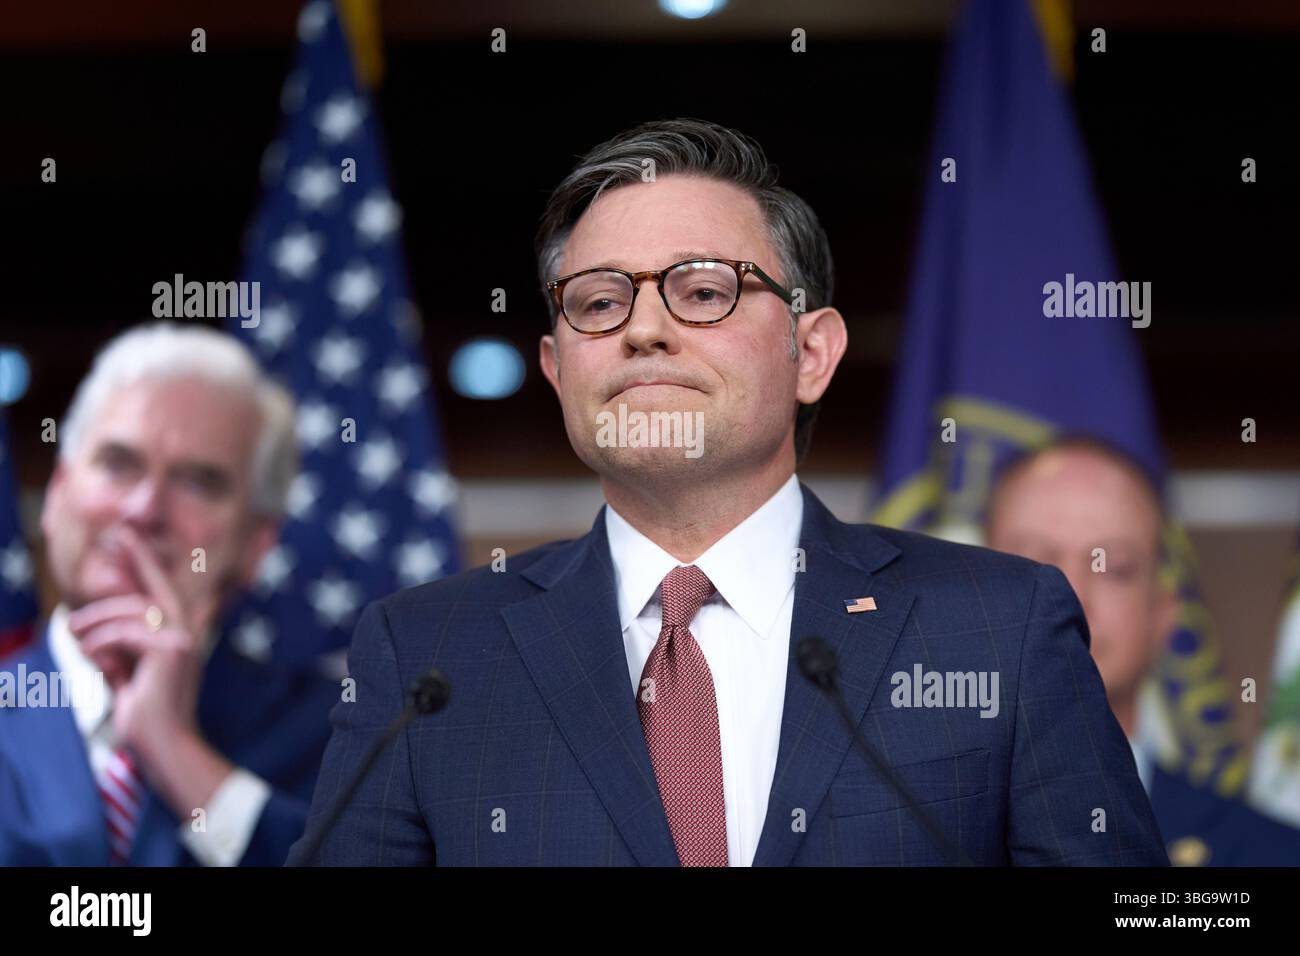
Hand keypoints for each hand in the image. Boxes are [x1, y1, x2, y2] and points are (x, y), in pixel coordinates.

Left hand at [69, 526, 220, 779]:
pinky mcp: (171, 652)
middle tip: (105, 554)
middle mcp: (187, 634)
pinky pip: (124, 633)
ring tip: (72, 634)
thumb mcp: (126, 678)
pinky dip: (100, 643)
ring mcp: (182, 641)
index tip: (128, 536)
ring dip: (96, 620)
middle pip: (152, 591)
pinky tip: (89, 655)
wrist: (165, 748)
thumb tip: (97, 637)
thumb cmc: (146, 719)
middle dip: (132, 565)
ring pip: (132, 611)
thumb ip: (118, 655)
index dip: (145, 562)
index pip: (161, 592)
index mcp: (178, 638)